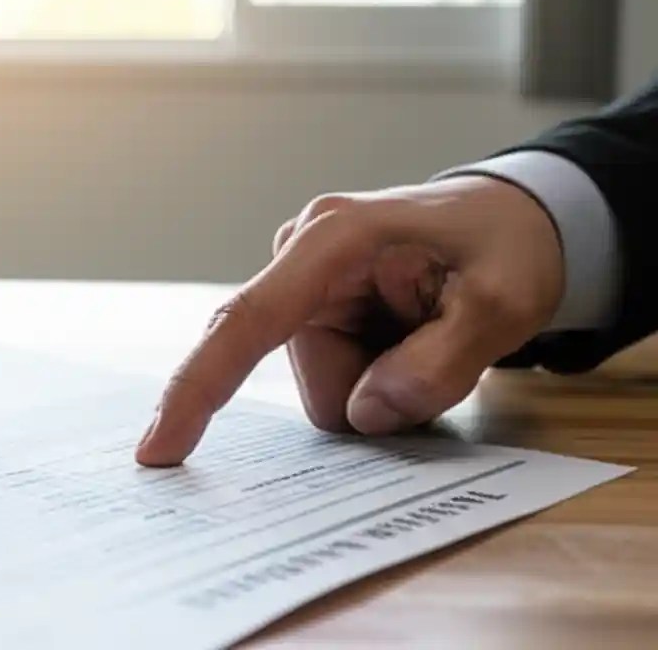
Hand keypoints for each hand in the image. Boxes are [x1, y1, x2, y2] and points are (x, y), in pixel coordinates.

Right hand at [136, 176, 563, 466]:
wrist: (511, 220)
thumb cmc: (506, 246)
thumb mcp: (505, 304)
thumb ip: (440, 362)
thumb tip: (364, 413)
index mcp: (333, 240)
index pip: (248, 322)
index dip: (200, 387)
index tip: (158, 449)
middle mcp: (300, 256)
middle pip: (316, 385)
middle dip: (378, 394)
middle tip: (446, 350)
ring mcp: (302, 286)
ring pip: (327, 392)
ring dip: (383, 387)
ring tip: (431, 337)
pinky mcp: (311, 310)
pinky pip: (334, 381)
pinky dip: (376, 379)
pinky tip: (406, 338)